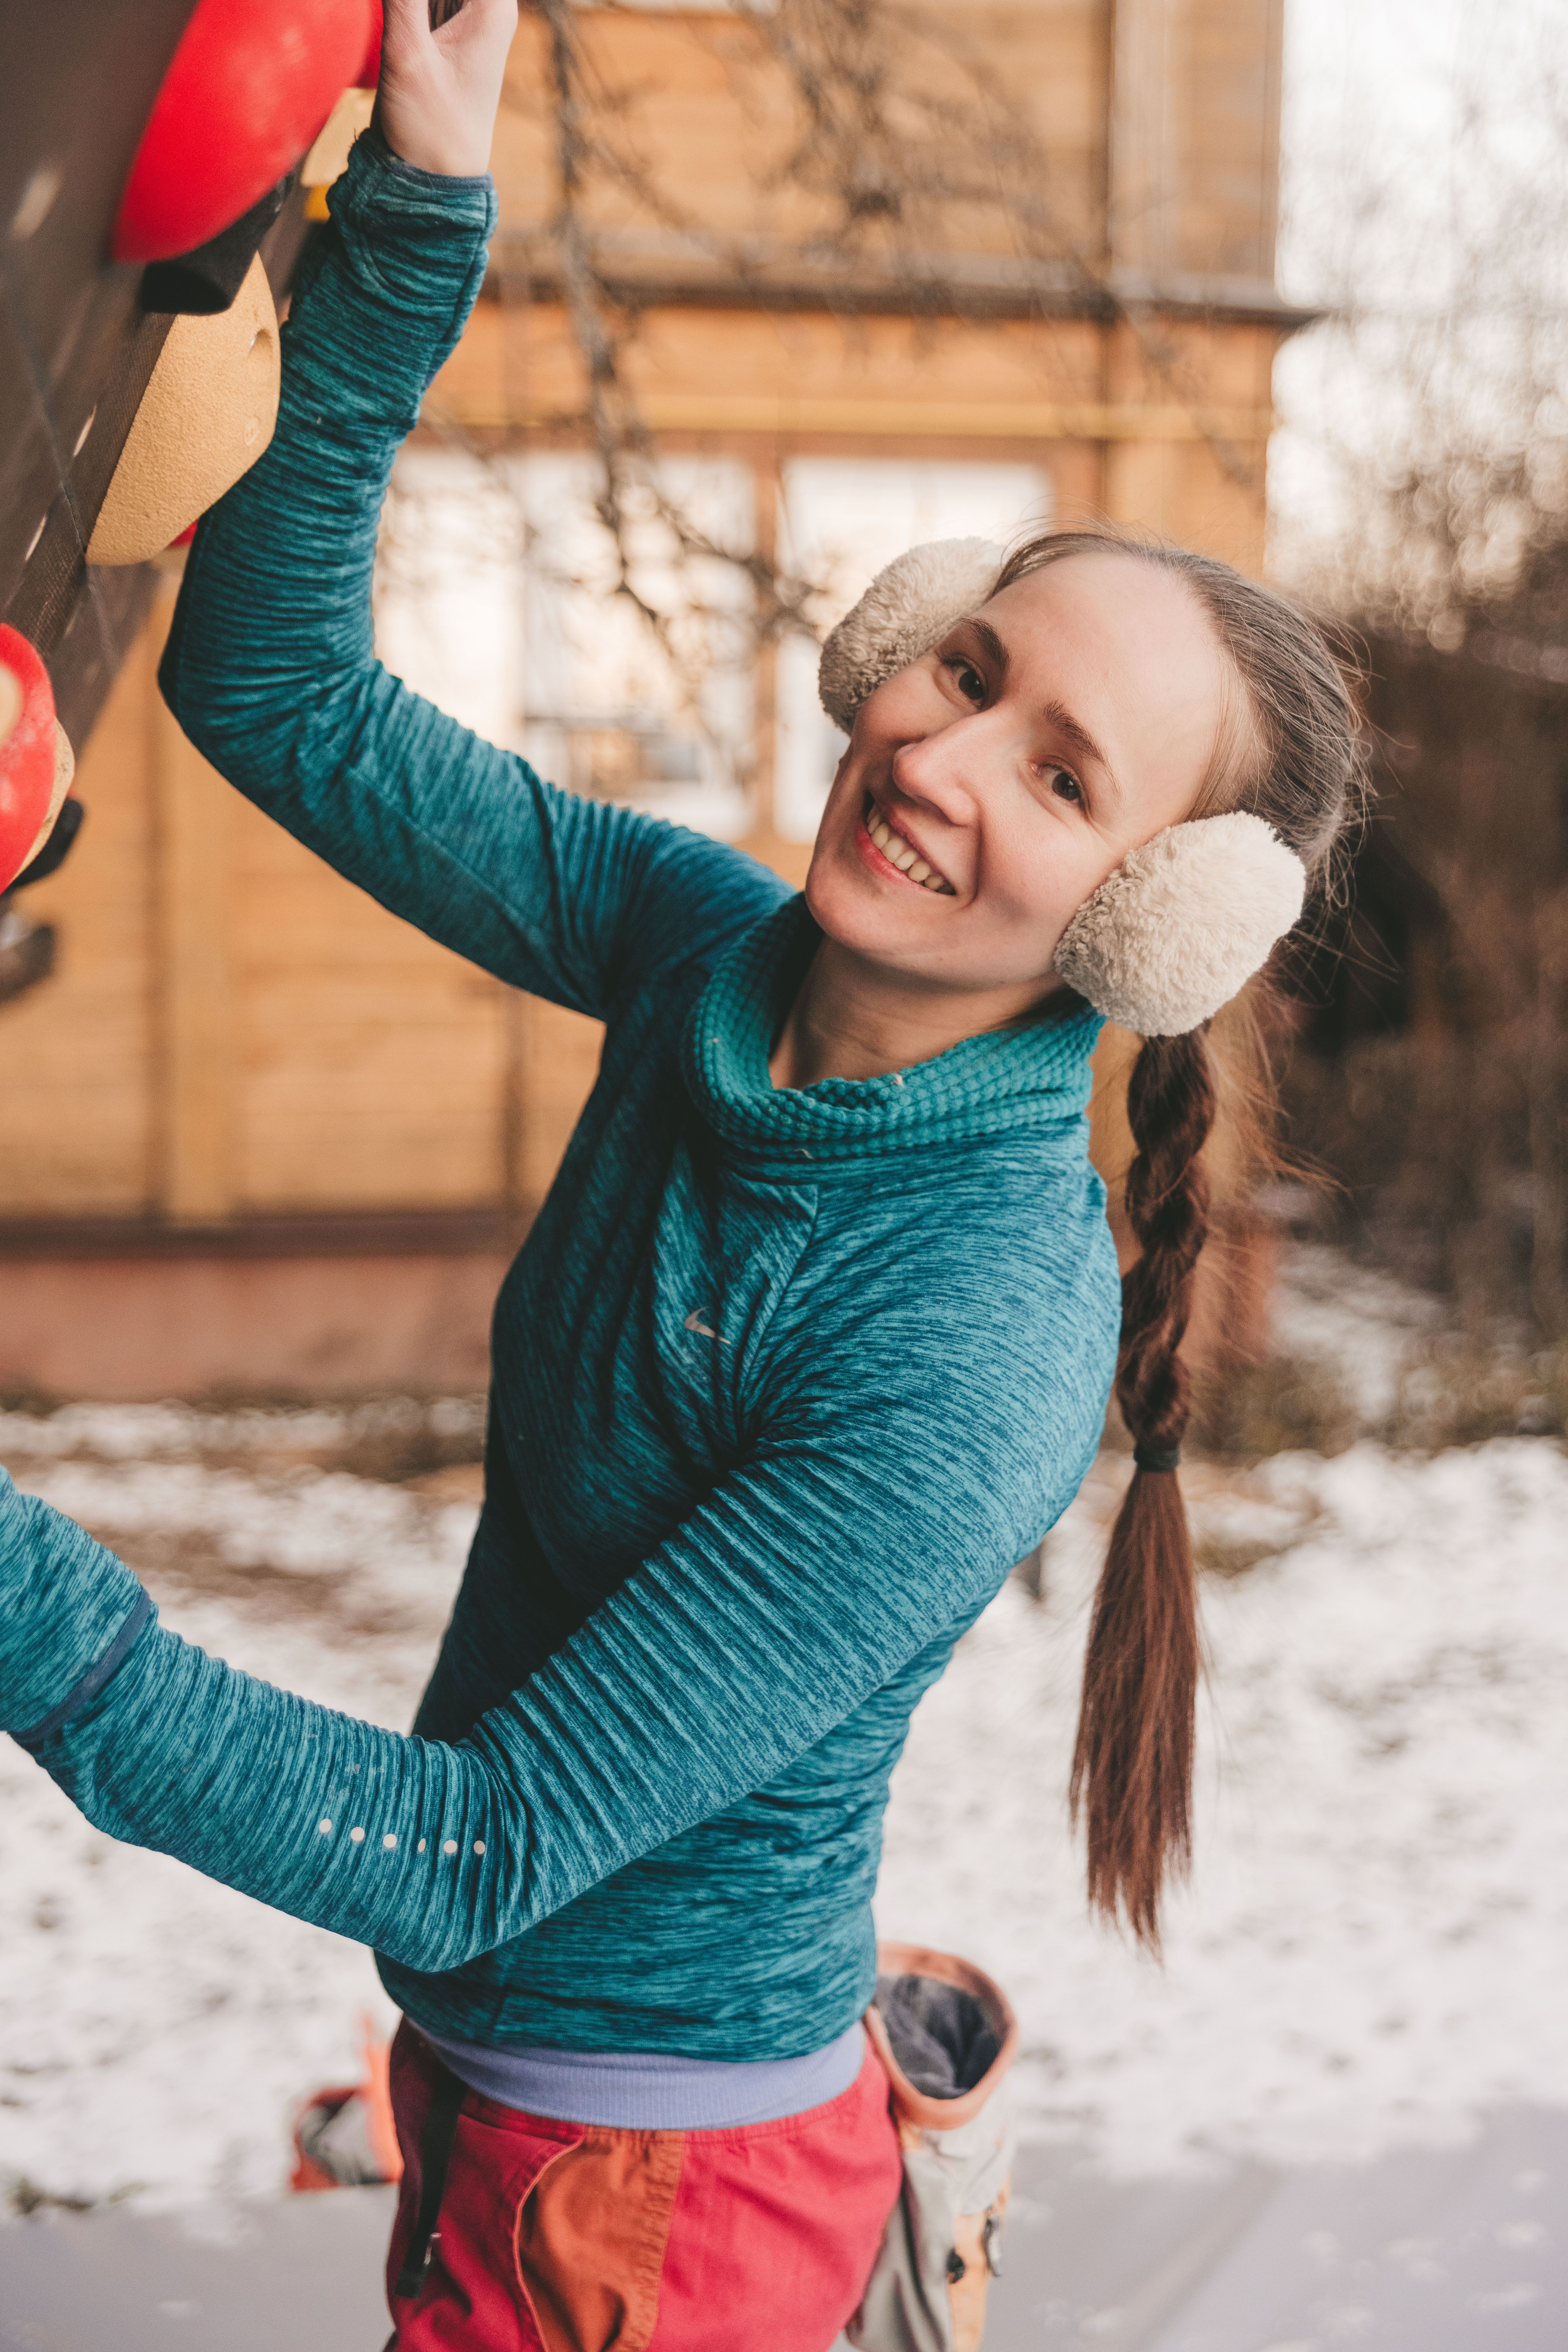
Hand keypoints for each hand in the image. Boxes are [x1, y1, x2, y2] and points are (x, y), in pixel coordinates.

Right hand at [372, 0, 518, 177]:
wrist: (434, 181)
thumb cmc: (431, 130)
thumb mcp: (408, 56)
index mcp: (492, 8)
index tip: (408, 7)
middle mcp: (486, 7)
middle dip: (418, 0)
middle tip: (404, 26)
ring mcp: (465, 17)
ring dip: (411, 3)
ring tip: (405, 38)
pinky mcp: (442, 29)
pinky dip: (407, 4)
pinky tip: (395, 18)